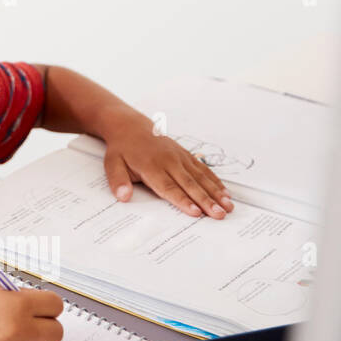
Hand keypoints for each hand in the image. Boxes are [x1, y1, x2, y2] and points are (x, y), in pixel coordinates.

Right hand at [0, 286, 64, 340]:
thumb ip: (25, 299)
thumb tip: (47, 309)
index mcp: (18, 305)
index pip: (57, 306)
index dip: (50, 305)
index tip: (44, 306)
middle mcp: (18, 328)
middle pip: (57, 332)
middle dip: (47, 325)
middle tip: (35, 321)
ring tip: (16, 333)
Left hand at [100, 108, 234, 217]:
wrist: (130, 126)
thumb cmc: (121, 149)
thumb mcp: (112, 164)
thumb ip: (118, 181)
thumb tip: (123, 197)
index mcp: (151, 166)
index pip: (168, 187)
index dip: (182, 200)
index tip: (195, 212)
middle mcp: (169, 161)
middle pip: (189, 184)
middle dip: (206, 201)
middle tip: (220, 214)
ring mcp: (180, 157)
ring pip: (201, 177)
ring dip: (216, 192)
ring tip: (229, 206)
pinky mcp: (186, 155)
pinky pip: (203, 169)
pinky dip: (215, 181)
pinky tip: (225, 192)